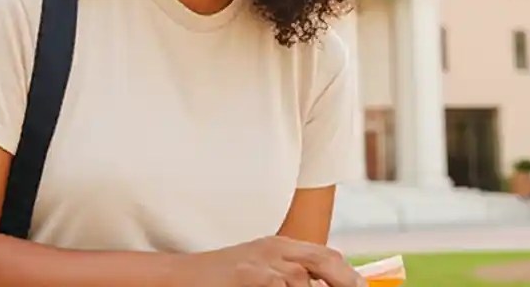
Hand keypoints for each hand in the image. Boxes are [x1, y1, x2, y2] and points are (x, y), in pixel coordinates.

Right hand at [177, 235, 364, 286]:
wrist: (180, 277)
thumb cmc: (220, 280)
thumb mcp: (258, 270)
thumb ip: (288, 276)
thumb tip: (320, 284)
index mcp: (280, 246)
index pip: (326, 256)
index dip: (349, 275)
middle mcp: (274, 249)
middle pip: (324, 260)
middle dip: (346, 280)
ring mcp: (260, 262)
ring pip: (302, 280)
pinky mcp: (248, 276)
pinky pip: (281, 286)